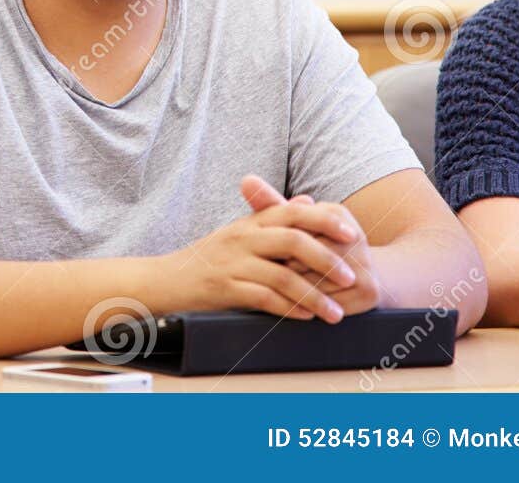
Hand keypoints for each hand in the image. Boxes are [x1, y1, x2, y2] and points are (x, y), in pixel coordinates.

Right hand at [160, 175, 363, 321]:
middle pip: (292, 241)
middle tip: (351, 277)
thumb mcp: (240, 230)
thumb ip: (274, 216)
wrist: (166, 280)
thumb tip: (310, 201)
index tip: (352, 234)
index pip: (293, 213)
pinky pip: (263, 298)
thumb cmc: (208, 257)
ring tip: (336, 313)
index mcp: (250, 222)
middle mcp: (242, 238)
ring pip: (282, 276)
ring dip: (314, 295)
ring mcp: (232, 264)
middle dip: (327, 259)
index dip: (325, 221)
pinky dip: (289, 309)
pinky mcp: (224, 290)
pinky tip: (306, 317)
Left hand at [242, 176, 382, 315]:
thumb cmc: (315, 247)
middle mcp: (355, 236)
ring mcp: (365, 264)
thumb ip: (270, 204)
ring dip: (291, 291)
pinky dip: (309, 308)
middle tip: (260, 275)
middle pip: (303, 256)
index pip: (295, 229)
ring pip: (314, 281)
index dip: (276, 244)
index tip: (259, 252)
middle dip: (281, 268)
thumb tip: (246, 179)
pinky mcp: (369, 292)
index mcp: (335, 214)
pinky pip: (330, 302)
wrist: (361, 278)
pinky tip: (291, 310)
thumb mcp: (293, 223)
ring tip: (269, 292)